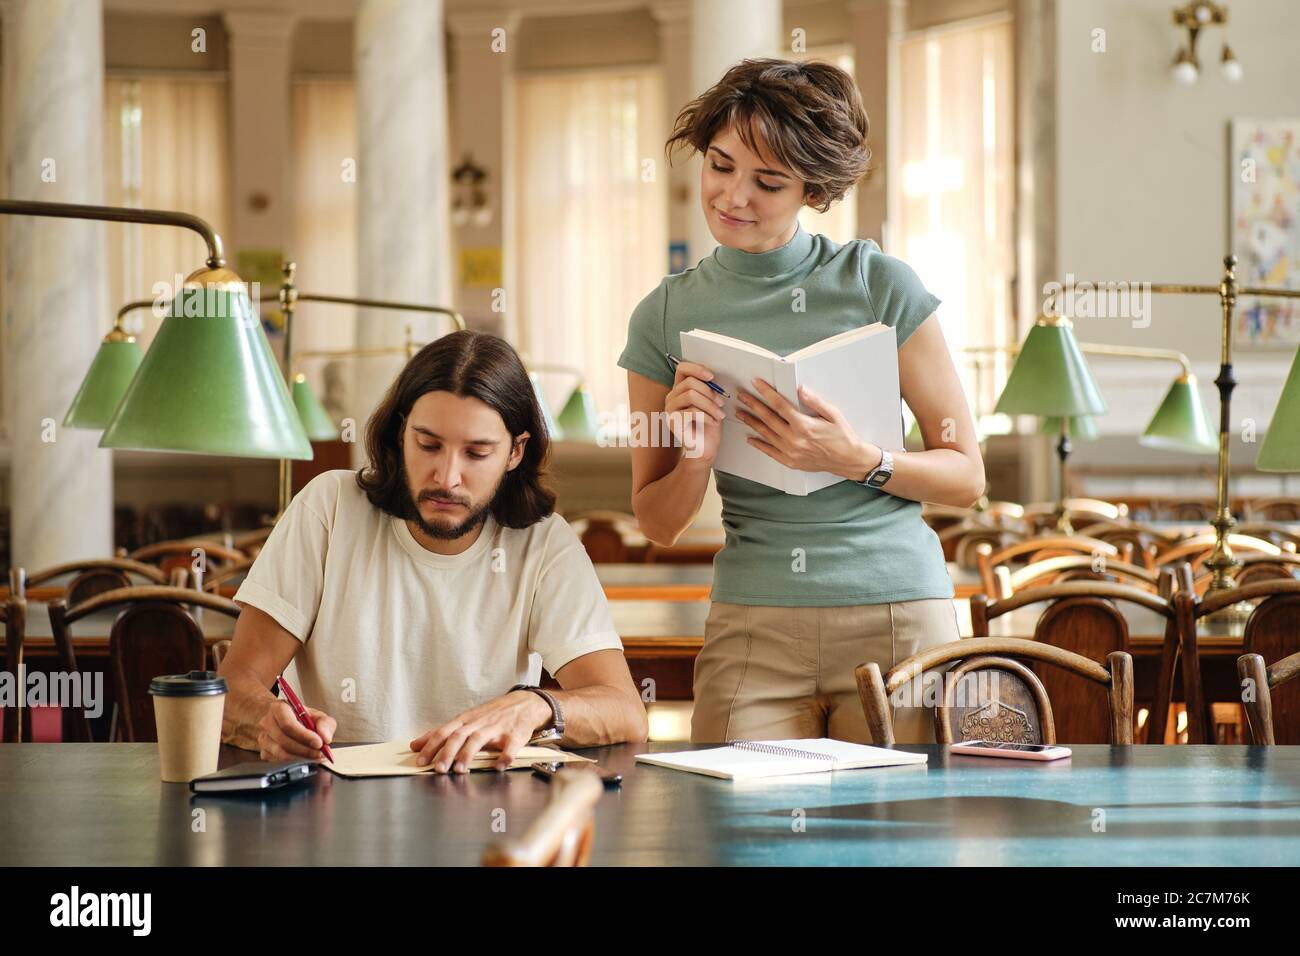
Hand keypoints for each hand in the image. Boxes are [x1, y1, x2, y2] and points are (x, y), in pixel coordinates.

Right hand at [257, 700, 336, 761]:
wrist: (281, 719)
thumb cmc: (299, 717)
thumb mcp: (316, 715)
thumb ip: (325, 723)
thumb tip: (325, 737)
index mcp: (279, 708)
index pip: (288, 725)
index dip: (304, 736)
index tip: (319, 743)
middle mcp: (267, 723)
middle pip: (284, 742)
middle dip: (306, 751)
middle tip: (321, 753)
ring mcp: (263, 739)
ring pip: (281, 754)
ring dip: (301, 758)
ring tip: (316, 757)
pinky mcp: (263, 753)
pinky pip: (279, 762)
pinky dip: (294, 763)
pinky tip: (305, 759)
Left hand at [409, 690, 552, 772]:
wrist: (524, 703)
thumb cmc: (491, 714)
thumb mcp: (465, 720)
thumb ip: (442, 733)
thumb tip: (415, 745)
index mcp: (466, 720)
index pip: (444, 732)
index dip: (431, 746)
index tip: (420, 760)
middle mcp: (479, 723)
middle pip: (459, 736)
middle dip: (447, 752)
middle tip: (438, 769)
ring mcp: (497, 728)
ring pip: (479, 739)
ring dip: (468, 754)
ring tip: (460, 770)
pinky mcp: (515, 734)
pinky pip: (510, 746)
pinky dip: (505, 757)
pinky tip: (499, 766)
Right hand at [663, 360, 723, 464]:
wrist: (705, 448)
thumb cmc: (709, 426)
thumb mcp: (711, 402)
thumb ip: (708, 388)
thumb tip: (711, 375)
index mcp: (680, 389)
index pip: (682, 368)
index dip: (697, 368)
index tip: (712, 377)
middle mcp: (672, 397)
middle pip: (690, 382)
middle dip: (710, 392)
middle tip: (721, 404)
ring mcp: (670, 409)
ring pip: (691, 395)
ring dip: (710, 405)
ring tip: (719, 415)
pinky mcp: (673, 422)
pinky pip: (691, 411)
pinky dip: (706, 416)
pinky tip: (712, 422)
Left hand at [735, 379, 879, 479]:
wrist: (848, 460)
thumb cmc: (842, 436)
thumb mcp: (833, 414)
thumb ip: (815, 402)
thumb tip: (801, 390)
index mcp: (804, 425)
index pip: (779, 405)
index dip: (766, 392)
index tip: (756, 383)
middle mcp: (794, 439)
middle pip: (768, 418)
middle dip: (753, 404)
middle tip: (742, 396)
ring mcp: (790, 452)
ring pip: (766, 434)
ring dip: (752, 422)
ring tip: (741, 413)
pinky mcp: (790, 461)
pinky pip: (770, 452)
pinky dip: (759, 445)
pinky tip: (750, 438)